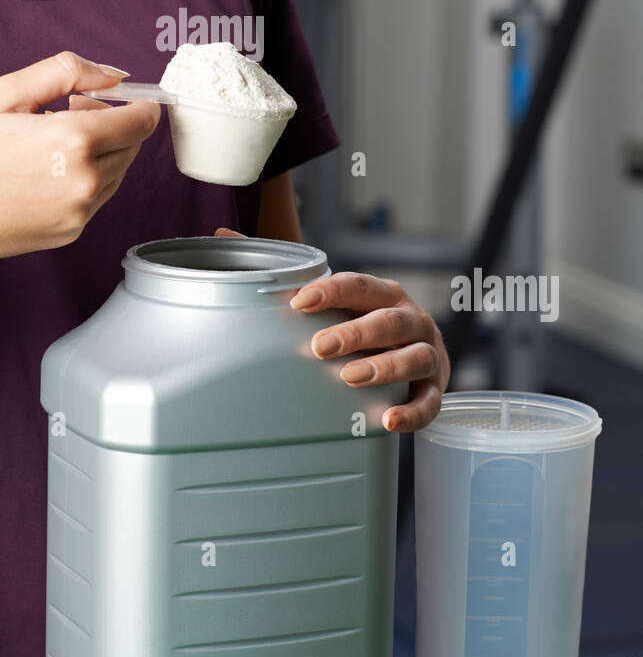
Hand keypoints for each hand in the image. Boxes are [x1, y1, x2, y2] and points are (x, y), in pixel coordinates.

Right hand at [0, 52, 160, 267]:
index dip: (135, 102)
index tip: (115, 95)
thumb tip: (113, 75)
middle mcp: (85, 182)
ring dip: (101, 152)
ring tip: (50, 140)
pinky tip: (44, 169)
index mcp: (73, 141)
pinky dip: (85, 179)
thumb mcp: (6, 92)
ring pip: (118, 172)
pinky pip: (97, 198)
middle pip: (133, 145)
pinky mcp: (69, 234)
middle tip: (69, 110)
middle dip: (114, 123)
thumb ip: (68, 72)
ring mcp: (79, 214)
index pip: (142, 120)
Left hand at [214, 227, 448, 431]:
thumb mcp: (332, 298)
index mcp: (383, 293)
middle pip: (388, 320)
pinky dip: (412, 412)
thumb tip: (222, 237)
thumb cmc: (364, 323)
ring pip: (413, 356)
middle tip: (319, 346)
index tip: (299, 302)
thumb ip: (282, 272)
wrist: (419, 358)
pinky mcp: (434, 389)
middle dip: (355, 332)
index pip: (359, 285)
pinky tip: (388, 419)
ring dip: (384, 367)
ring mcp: (427, 353)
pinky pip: (430, 402)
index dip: (331, 291)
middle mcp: (410, 318)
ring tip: (350, 377)